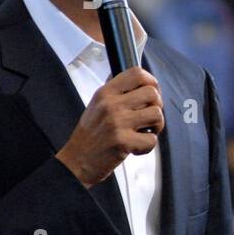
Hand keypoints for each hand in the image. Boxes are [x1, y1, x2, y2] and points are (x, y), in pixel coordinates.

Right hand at [56, 67, 162, 187]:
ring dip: (156, 126)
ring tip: (144, 132)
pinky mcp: (123, 142)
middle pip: (152, 93)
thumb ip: (117, 93)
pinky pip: (152, 139)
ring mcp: (117, 123)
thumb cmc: (90, 135)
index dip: (151, 82)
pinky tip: (135, 147)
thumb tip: (143, 82)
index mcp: (105, 93)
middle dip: (157, 107)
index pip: (136, 73)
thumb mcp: (97, 105)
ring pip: (156, 114)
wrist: (76, 161)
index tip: (152, 94)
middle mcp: (111, 105)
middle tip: (148, 118)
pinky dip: (147, 146)